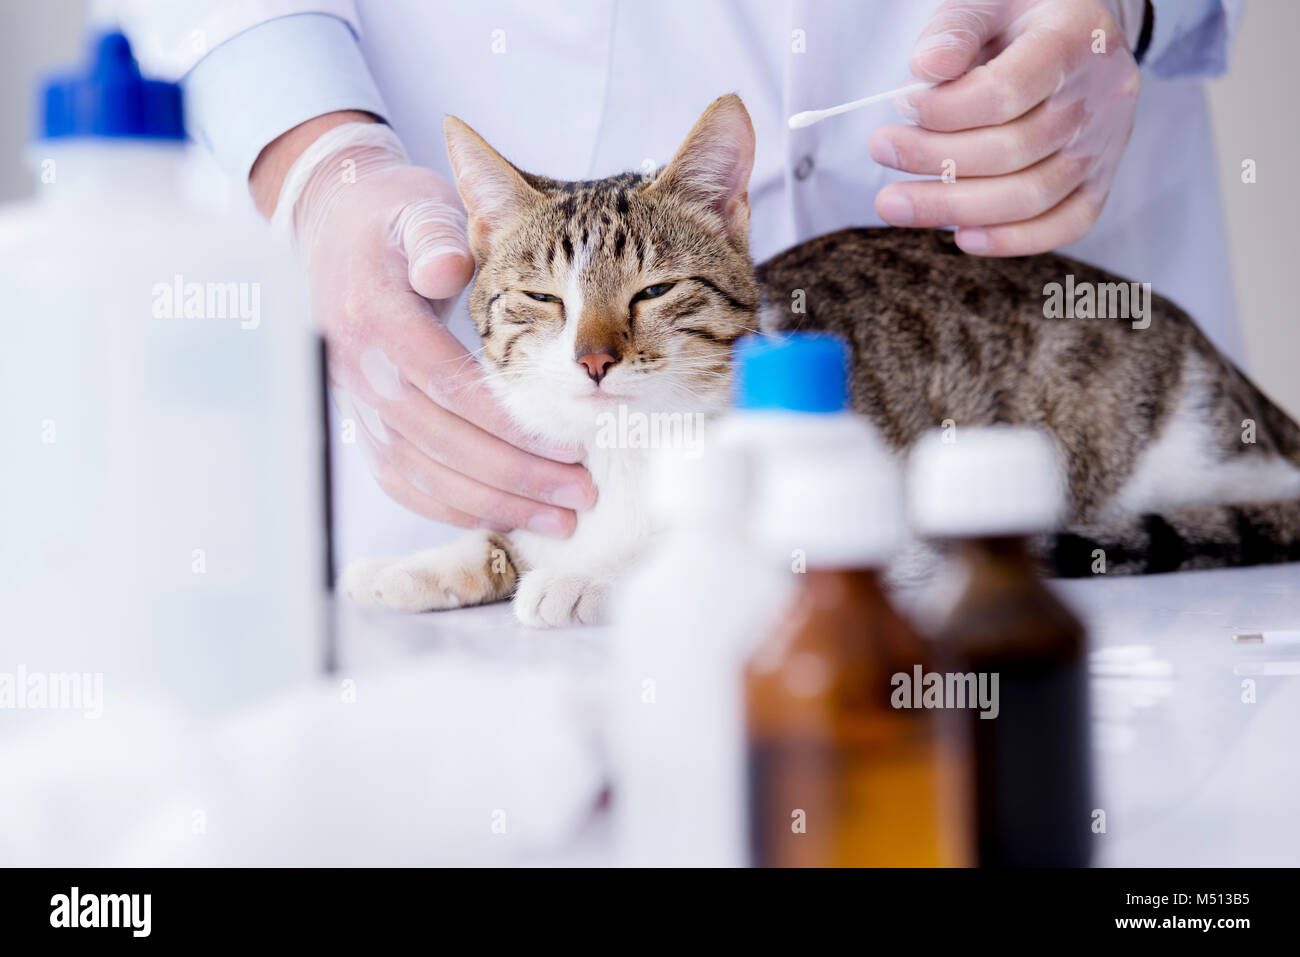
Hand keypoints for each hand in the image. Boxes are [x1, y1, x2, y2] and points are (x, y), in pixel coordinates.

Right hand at [254, 113, 594, 535]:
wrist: (332, 231)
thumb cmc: (391, 220)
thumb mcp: (417, 209)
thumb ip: (435, 238)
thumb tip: (444, 270)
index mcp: (377, 318)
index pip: (447, 386)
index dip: (508, 425)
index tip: (568, 449)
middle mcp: (359, 370)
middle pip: (441, 443)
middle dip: (516, 478)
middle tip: (581, 497)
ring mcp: (357, 403)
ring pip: (423, 474)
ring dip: (493, 504)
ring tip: (558, 520)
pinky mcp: (363, 423)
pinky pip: (402, 481)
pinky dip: (452, 508)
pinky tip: (504, 517)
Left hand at [870, 0, 1146, 255]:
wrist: (1080, 26)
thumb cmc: (1022, 16)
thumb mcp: (986, 0)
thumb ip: (955, 28)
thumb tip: (925, 68)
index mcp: (1075, 38)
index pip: (1006, 91)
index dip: (944, 109)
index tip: (902, 102)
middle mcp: (1101, 94)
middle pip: (1014, 150)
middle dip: (934, 158)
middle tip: (880, 149)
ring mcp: (1106, 141)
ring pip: (1033, 195)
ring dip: (953, 207)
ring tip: (895, 203)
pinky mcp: (1100, 178)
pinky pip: (1068, 223)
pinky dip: (1013, 240)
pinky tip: (962, 237)